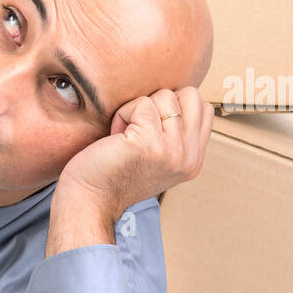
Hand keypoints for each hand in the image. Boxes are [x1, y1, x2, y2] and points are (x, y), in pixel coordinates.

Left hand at [56, 86, 213, 222]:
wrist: (89, 199)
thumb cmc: (113, 173)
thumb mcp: (158, 156)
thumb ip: (175, 132)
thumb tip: (180, 94)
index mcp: (194, 160)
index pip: (204, 108)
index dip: (174, 106)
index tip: (150, 128)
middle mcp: (189, 158)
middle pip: (191, 96)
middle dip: (160, 102)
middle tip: (139, 127)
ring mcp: (173, 151)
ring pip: (166, 96)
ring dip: (138, 109)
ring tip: (125, 135)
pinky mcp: (150, 144)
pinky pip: (142, 104)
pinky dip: (123, 114)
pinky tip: (115, 136)